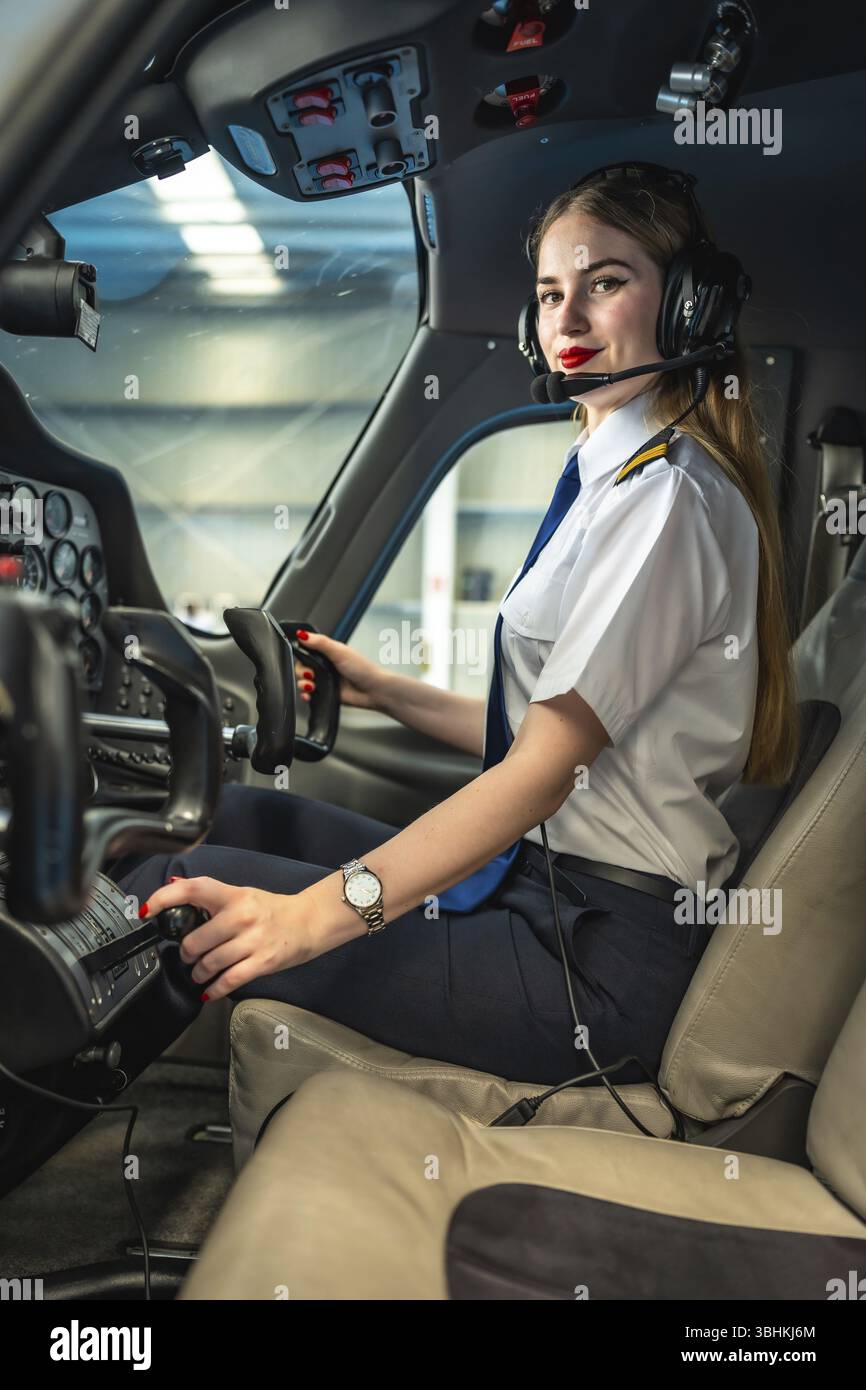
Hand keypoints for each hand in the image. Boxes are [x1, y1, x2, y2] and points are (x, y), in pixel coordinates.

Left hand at [141, 876, 324, 1002]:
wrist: (309, 921)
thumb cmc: (272, 910)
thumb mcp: (242, 894)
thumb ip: (210, 894)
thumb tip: (174, 885)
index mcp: (233, 895)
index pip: (193, 889)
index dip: (165, 898)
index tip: (147, 910)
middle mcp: (242, 915)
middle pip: (195, 941)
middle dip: (187, 955)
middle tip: (189, 957)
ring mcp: (253, 940)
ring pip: (210, 963)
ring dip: (199, 973)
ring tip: (200, 973)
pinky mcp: (263, 962)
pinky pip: (229, 980)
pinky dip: (214, 989)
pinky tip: (209, 991)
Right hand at [294, 629, 392, 710]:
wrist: (374, 691)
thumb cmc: (363, 670)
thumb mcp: (340, 651)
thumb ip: (320, 642)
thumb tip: (302, 634)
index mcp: (327, 652)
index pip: (305, 651)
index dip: (300, 655)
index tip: (302, 659)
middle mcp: (324, 666)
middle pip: (300, 667)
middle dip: (301, 672)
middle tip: (310, 675)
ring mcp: (324, 680)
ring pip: (302, 681)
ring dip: (303, 684)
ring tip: (312, 686)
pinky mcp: (325, 693)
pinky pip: (308, 694)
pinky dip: (305, 695)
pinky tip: (310, 694)